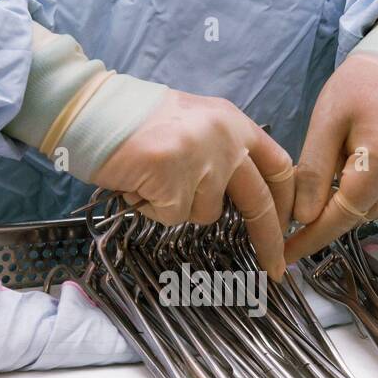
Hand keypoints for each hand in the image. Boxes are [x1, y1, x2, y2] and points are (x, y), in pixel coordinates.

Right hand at [92, 90, 294, 278]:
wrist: (89, 108)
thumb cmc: (133, 119)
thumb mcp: (193, 121)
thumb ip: (221, 149)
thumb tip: (240, 191)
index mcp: (233, 121)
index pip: (278, 165)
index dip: (285, 201)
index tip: (288, 225)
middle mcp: (224, 138)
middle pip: (258, 200)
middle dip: (269, 240)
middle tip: (276, 269)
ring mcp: (200, 160)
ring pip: (203, 213)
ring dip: (177, 206)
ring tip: (151, 178)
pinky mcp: (172, 180)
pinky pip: (170, 216)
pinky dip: (151, 207)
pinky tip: (136, 182)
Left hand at [284, 53, 377, 262]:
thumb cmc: (362, 84)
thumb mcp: (326, 122)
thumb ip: (313, 173)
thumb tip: (303, 218)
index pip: (341, 216)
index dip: (311, 238)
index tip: (285, 255)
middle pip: (359, 213)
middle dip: (332, 206)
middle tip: (319, 176)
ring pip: (377, 209)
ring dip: (356, 197)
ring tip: (351, 157)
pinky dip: (377, 190)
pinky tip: (372, 160)